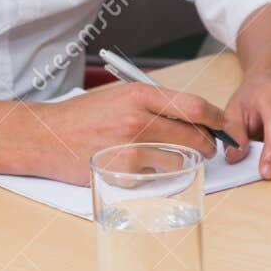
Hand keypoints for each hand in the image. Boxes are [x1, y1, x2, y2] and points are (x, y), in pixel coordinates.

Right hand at [35, 83, 228, 183]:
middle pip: (194, 135)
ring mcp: (130, 147)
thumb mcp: (119, 95)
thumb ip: (154, 103)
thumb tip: (195, 117)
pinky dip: (155, 173)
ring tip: (173, 158)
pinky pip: (156, 176)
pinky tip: (139, 166)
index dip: (217, 119)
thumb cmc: (83, 116)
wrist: (46, 136)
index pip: (195, 107)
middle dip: (208, 144)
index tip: (223, 126)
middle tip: (208, 147)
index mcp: (139, 94)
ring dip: (183, 161)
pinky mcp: (123, 172)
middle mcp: (137, 119)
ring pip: (180, 160)